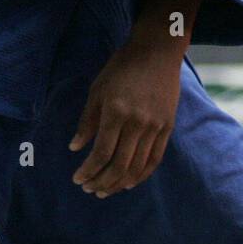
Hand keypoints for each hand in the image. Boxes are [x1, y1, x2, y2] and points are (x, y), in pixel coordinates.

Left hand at [69, 37, 182, 195]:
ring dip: (119, 183)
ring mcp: (155, 127)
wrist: (156, 53)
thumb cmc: (121, 68)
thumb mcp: (97, 89)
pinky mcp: (167, 129)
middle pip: (119, 164)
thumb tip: (74, 148)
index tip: (78, 179)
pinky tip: (128, 183)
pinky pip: (154, 160)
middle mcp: (137, 123)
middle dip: (101, 181)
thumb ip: (87, 121)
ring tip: (104, 190)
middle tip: (89, 189)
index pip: (101, 152)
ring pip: (137, 167)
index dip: (89, 170)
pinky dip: (141, 175)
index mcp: (116, 112)